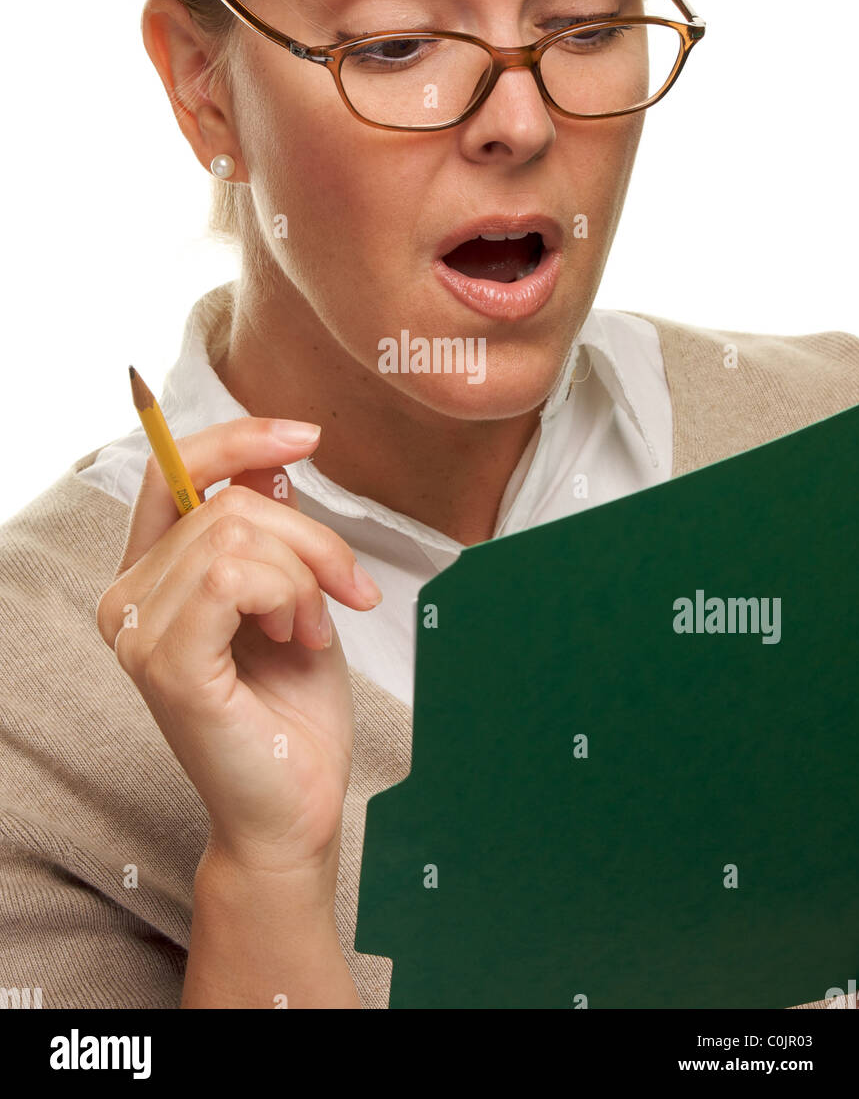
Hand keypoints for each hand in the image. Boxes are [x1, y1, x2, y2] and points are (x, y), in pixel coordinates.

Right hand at [96, 416, 382, 888]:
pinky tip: (296, 638)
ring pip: (235, 532)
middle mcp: (128, 599)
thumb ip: (272, 530)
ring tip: (312, 629)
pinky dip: (286, 594)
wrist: (297, 806)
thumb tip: (274, 458)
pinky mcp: (166, 663)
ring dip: (304, 575)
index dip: (239, 438)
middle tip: (346, 593)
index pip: (172, 470)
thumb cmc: (293, 712)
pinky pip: (230, 575)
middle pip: (228, 503)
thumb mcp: (293, 596)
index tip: (307, 436)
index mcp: (152, 577)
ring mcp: (138, 631)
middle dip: (310, 538)